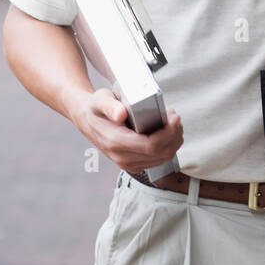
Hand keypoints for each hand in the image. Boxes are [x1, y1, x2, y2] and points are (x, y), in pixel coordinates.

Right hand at [68, 87, 183, 173]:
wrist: (88, 120)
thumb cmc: (97, 108)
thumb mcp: (100, 100)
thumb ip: (110, 106)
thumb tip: (120, 114)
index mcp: (115, 142)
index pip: (151, 145)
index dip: (168, 133)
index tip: (174, 117)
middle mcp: (122, 157)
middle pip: (161, 153)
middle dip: (174, 135)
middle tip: (176, 117)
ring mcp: (128, 163)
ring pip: (163, 158)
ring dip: (174, 141)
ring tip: (174, 123)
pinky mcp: (134, 164)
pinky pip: (158, 159)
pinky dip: (168, 146)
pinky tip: (169, 133)